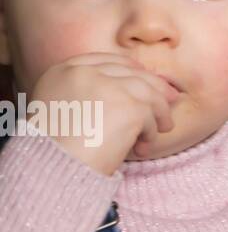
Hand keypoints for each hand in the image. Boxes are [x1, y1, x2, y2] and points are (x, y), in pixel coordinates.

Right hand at [26, 53, 181, 176]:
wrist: (53, 171)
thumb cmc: (55, 150)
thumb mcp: (61, 108)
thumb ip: (88, 91)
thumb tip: (133, 82)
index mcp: (63, 71)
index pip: (104, 60)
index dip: (128, 68)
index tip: (143, 76)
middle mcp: (84, 73)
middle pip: (131, 73)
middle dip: (154, 86)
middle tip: (170, 99)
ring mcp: (108, 86)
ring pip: (148, 92)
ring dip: (159, 112)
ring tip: (161, 129)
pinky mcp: (129, 105)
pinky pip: (151, 115)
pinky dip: (151, 131)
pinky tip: (142, 146)